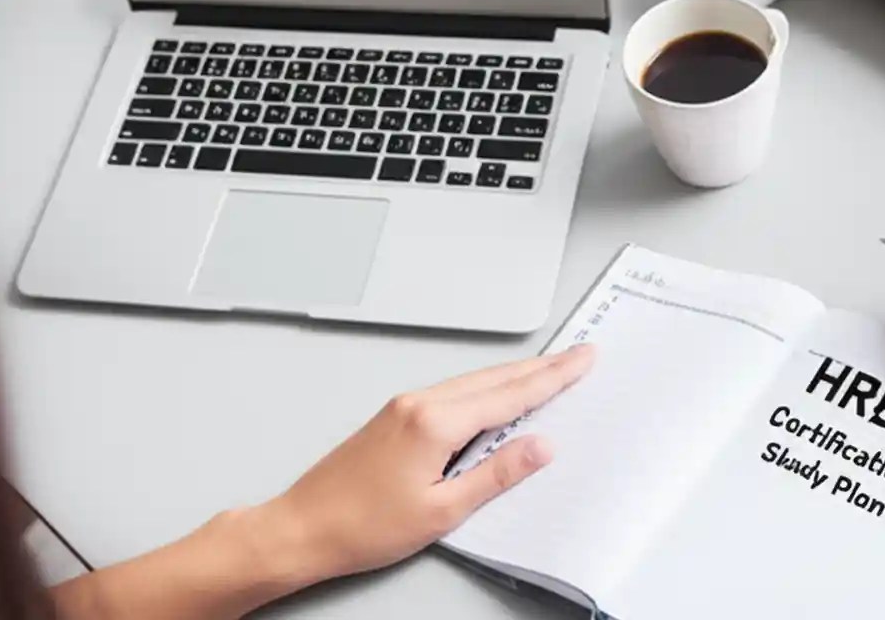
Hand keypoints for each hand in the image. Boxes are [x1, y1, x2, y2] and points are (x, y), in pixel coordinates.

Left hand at [259, 345, 594, 587]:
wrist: (302, 528)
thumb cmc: (362, 526)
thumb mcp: (442, 510)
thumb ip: (496, 474)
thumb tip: (539, 447)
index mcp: (435, 422)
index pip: (510, 394)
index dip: (553, 378)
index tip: (582, 361)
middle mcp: (419, 404)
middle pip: (494, 379)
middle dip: (541, 368)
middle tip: (577, 357)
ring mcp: (404, 406)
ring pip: (473, 382)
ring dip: (514, 376)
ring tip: (548, 372)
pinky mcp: (395, 416)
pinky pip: (453, 392)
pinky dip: (485, 389)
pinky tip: (495, 396)